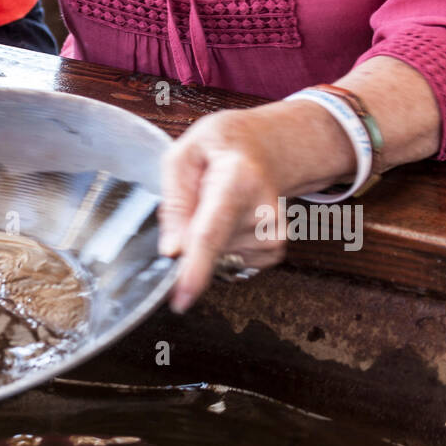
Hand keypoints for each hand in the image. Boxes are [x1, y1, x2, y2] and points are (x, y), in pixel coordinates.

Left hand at [158, 107, 296, 313]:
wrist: (268, 147)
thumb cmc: (224, 146)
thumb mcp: (184, 153)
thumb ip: (174, 201)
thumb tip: (171, 251)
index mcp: (238, 180)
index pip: (212, 233)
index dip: (194, 270)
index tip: (181, 300)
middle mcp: (263, 212)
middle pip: (209, 250)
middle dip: (187, 235)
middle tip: (197, 197)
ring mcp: (273, 234)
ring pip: (216, 258)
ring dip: (205, 238)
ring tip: (218, 202)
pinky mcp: (274, 250)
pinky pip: (229, 262)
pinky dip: (221, 246)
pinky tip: (230, 218)